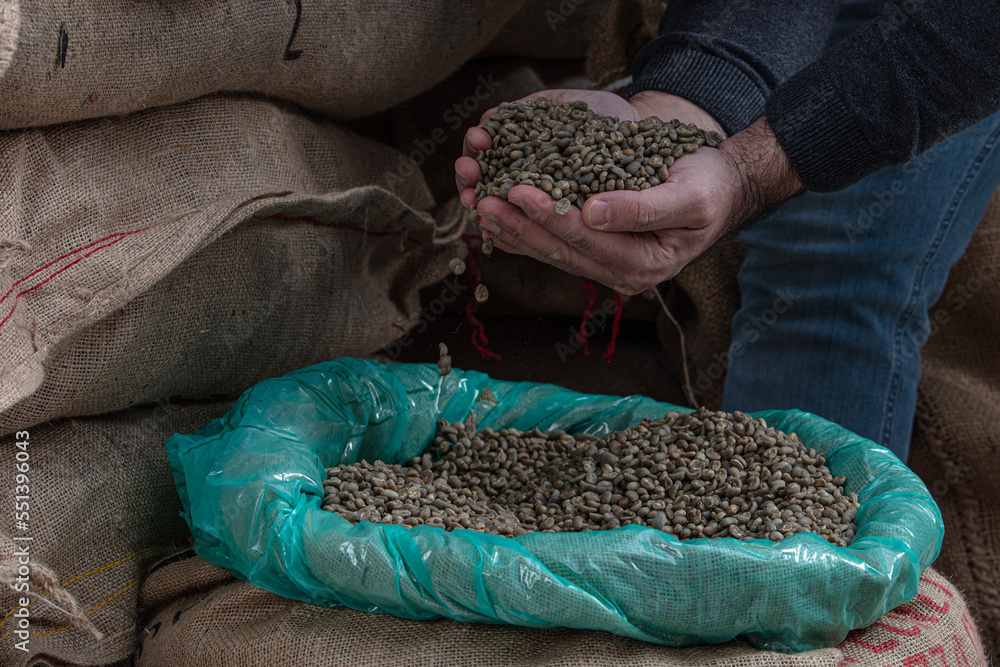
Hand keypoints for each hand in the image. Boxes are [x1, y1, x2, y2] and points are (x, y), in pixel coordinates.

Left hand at [454, 90, 803, 294]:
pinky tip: (497, 210)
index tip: (519, 190)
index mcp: (643, 264)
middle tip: (484, 200)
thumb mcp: (689, 196)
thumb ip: (645, 209)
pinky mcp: (596, 251)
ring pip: (550, 250)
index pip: (587, 240)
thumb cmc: (710, 188)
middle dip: (520, 226)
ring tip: (479, 202)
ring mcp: (605, 265)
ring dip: (513, 228)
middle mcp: (620, 273)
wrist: (720, 189)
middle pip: (560, 250)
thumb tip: (593, 212)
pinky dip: (524, 227)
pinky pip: (553, 244)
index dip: (551, 216)